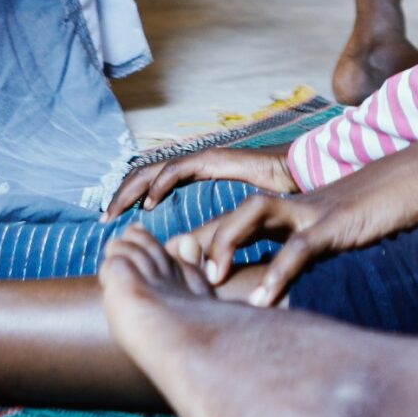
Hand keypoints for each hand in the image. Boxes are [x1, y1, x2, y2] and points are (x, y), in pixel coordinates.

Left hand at [106, 144, 298, 216]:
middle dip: (124, 192)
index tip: (114, 221)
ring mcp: (212, 156)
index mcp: (206, 173)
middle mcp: (205, 161)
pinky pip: (185, 168)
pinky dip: (163, 182)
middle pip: (152, 171)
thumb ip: (220, 235)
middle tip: (103, 218)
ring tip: (115, 210)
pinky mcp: (224, 158)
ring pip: (160, 167)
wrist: (314, 176)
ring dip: (134, 188)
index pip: (159, 180)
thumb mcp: (243, 224)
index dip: (134, 196)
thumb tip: (195, 259)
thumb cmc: (284, 199)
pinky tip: (151, 202)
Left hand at [166, 149, 417, 304]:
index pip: (241, 216)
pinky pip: (300, 246)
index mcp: (297, 207)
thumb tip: (303, 282)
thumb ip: (321, 247)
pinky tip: (265, 301)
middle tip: (175, 271)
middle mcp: (297, 203)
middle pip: (234, 210)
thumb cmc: (390, 203)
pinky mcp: (337, 221)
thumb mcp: (347, 229)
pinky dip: (280, 272)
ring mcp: (315, 208)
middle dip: (201, 237)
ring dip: (226, 243)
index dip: (209, 237)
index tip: (181, 265)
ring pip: (254, 213)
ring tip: (210, 280)